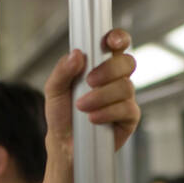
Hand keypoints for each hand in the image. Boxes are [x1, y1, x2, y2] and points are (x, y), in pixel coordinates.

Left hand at [43, 29, 138, 159]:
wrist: (65, 145)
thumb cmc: (62, 115)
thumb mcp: (54, 91)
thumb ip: (62, 70)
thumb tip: (77, 54)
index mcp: (99, 66)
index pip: (116, 45)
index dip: (118, 38)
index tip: (111, 41)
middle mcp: (116, 79)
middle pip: (127, 62)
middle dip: (108, 70)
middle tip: (89, 81)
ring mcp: (125, 98)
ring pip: (125, 86)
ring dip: (102, 96)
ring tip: (83, 107)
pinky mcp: (129, 118)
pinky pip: (127, 108)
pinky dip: (108, 112)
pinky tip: (93, 119)